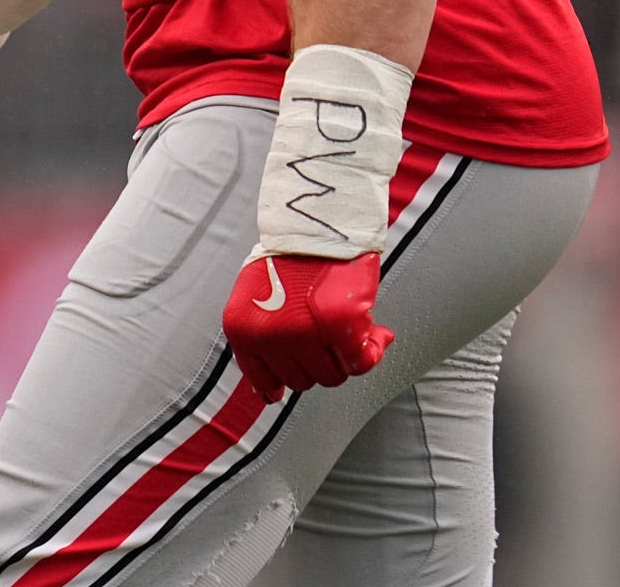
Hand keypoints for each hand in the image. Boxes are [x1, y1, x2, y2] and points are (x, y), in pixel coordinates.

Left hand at [221, 251, 393, 402]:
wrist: (315, 224)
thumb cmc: (288, 259)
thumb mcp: (256, 300)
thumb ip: (260, 342)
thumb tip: (268, 396)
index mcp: (243, 330)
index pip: (262, 379)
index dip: (278, 385)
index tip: (284, 390)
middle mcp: (270, 338)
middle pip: (303, 380)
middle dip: (318, 361)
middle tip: (326, 333)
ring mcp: (304, 335)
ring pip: (332, 376)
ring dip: (343, 357)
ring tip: (345, 325)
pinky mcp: (340, 328)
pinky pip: (361, 364)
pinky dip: (371, 353)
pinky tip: (376, 333)